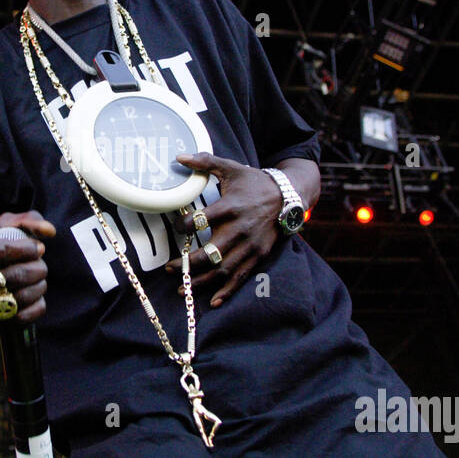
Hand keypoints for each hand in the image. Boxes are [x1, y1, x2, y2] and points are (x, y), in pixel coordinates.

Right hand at [0, 211, 55, 326]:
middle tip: (42, 267)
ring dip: (37, 289)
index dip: (25, 250)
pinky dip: (34, 308)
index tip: (40, 248)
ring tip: (40, 281)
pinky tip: (36, 298)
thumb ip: (28, 221)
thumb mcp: (5, 227)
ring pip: (16, 299)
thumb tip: (49, 231)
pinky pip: (18, 318)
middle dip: (36, 270)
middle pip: (9, 277)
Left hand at [165, 152, 282, 307]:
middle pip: (209, 253)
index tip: (176, 227)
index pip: (200, 220)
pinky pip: (240, 277)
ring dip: (201, 282)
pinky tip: (213, 301)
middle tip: (170, 268)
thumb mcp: (232, 168)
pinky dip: (227, 291)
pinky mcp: (258, 256)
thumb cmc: (254, 183)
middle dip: (186, 264)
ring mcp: (249, 246)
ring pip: (222, 270)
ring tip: (183, 288)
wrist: (288, 196)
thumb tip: (179, 156)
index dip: (183, 225)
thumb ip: (205, 162)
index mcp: (230, 207)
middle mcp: (239, 229)